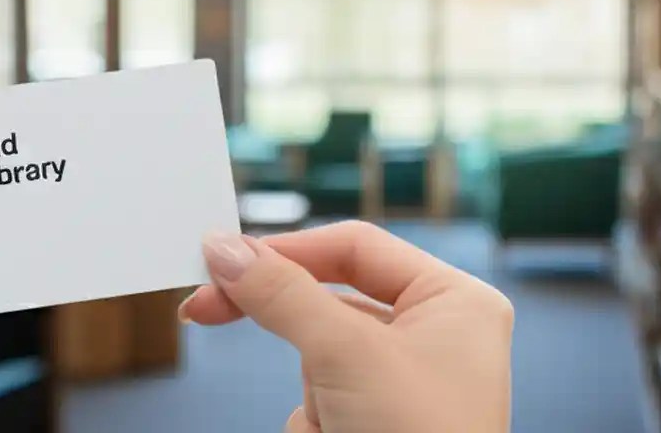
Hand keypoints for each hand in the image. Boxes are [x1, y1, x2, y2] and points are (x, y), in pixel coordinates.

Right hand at [180, 222, 512, 432]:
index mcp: (455, 301)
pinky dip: (318, 425)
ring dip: (314, 393)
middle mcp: (436, 336)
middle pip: (329, 300)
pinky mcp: (377, 422)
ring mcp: (405, 384)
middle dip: (291, 327)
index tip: (223, 259)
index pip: (355, 246)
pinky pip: (321, 400)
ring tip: (341, 426)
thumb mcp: (344, 353)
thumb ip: (281, 294)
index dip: (287, 249)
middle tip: (205, 306)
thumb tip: (226, 249)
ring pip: (318, 357)